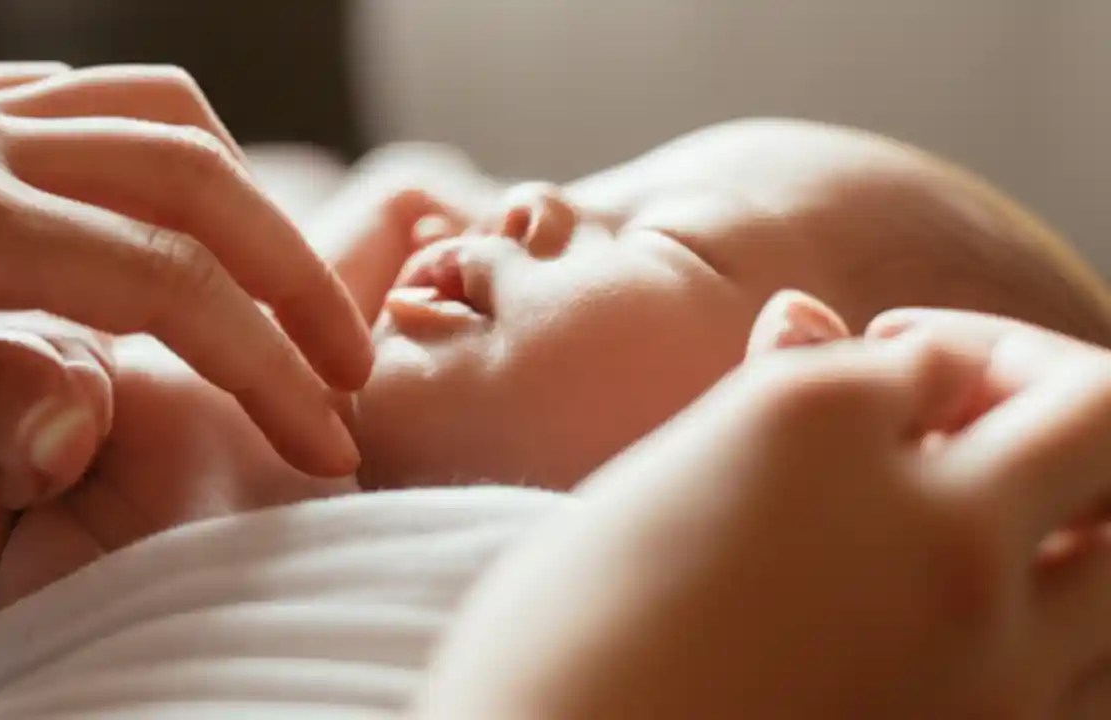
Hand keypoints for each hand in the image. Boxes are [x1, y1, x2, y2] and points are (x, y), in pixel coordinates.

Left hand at [0, 64, 368, 477]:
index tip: (325, 439)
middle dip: (295, 275)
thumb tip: (78, 435)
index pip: (167, 283)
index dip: (267, 366)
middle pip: (195, 180)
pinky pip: (75, 92)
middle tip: (347, 361)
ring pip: (152, 112)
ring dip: (240, 197)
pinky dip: (154, 148)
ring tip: (268, 282)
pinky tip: (151, 213)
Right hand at [418, 308, 1110, 718]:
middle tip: (966, 413)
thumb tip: (814, 321)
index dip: (910, 356)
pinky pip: (1100, 673)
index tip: (868, 376)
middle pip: (1095, 411)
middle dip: (1044, 387)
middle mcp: (929, 525)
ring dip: (1085, 509)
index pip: (937, 355)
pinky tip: (988, 630)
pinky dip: (1071, 628)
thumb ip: (759, 404)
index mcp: (810, 424)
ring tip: (995, 522)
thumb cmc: (552, 655)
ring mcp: (983, 652)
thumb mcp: (640, 495)